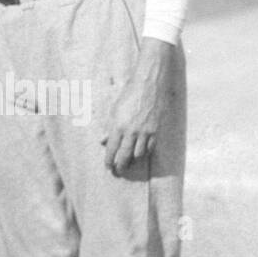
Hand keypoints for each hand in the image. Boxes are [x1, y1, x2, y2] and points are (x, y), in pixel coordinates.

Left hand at [102, 40, 176, 174]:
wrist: (148, 85)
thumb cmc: (129, 95)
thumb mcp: (114, 110)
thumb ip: (108, 127)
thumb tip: (102, 141)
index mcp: (118, 125)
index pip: (111, 149)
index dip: (108, 161)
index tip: (108, 166)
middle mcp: (131, 131)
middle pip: (124, 156)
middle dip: (120, 167)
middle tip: (117, 172)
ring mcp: (144, 132)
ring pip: (138, 155)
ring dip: (132, 161)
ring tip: (129, 164)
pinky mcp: (155, 130)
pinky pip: (149, 148)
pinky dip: (144, 153)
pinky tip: (140, 154)